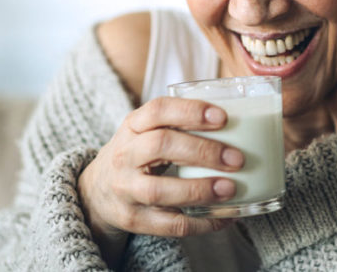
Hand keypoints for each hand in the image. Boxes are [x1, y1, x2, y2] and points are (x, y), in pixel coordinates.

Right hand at [77, 97, 243, 261]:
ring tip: (230, 189)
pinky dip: (200, 223)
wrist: (96, 190)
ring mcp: (126, 189)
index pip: (158, 110)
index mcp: (133, 126)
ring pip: (160, 190)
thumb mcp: (146, 131)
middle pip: (161, 146)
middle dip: (202, 151)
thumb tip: (239, 124)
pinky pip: (168, 225)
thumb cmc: (138, 154)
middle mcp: (125, 155)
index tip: (223, 117)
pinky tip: (224, 216)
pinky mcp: (133, 219)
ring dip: (199, 190)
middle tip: (237, 158)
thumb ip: (178, 124)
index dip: (190, 112)